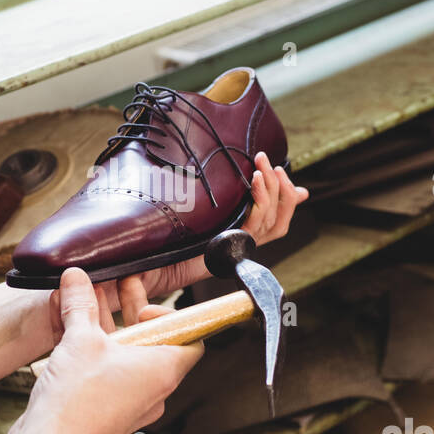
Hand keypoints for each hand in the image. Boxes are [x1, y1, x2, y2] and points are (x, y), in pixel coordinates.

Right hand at [12, 267, 203, 433]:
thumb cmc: (77, 404)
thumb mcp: (81, 339)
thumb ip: (80, 304)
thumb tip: (77, 279)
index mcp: (162, 370)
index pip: (190, 339)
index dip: (172, 317)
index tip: (145, 307)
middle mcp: (151, 388)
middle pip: (149, 341)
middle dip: (128, 310)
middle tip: (117, 287)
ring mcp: (126, 401)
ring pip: (119, 353)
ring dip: (100, 324)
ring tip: (82, 297)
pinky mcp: (102, 409)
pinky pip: (99, 369)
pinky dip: (86, 346)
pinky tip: (63, 321)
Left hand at [102, 151, 308, 311]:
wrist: (134, 269)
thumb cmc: (153, 243)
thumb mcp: (181, 216)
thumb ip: (198, 201)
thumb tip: (202, 177)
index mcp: (233, 238)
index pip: (273, 223)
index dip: (287, 205)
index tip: (299, 189)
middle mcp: (237, 245)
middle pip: (278, 221)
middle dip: (282, 189)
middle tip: (271, 163)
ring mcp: (233, 248)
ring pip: (272, 222)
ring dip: (273, 190)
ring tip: (264, 166)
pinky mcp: (224, 251)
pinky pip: (254, 228)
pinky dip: (259, 202)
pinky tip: (255, 182)